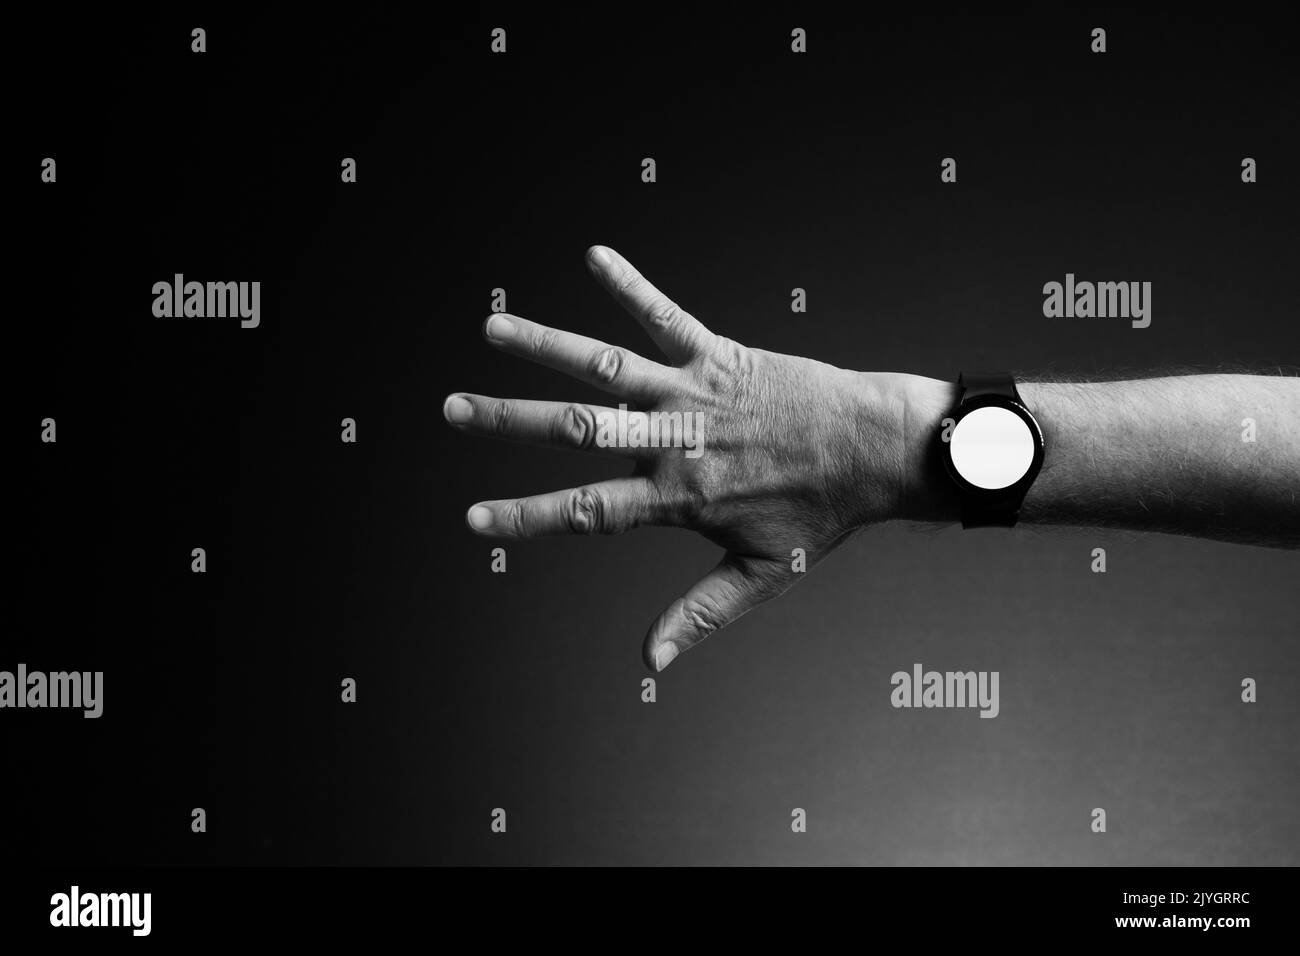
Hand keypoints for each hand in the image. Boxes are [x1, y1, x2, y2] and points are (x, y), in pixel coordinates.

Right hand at [444, 246, 920, 670]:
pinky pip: (665, 316)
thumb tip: (651, 662)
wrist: (874, 449)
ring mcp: (693, 391)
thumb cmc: (819, 512)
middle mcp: (674, 439)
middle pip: (577, 427)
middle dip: (509, 419)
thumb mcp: (760, 574)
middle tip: (453, 408)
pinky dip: (630, 287)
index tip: (474, 519)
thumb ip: (700, 614)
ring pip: (606, 365)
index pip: (586, 510)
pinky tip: (595, 257)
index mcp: (676, 496)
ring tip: (492, 325)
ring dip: (545, 345)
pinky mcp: (718, 355)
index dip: (525, 516)